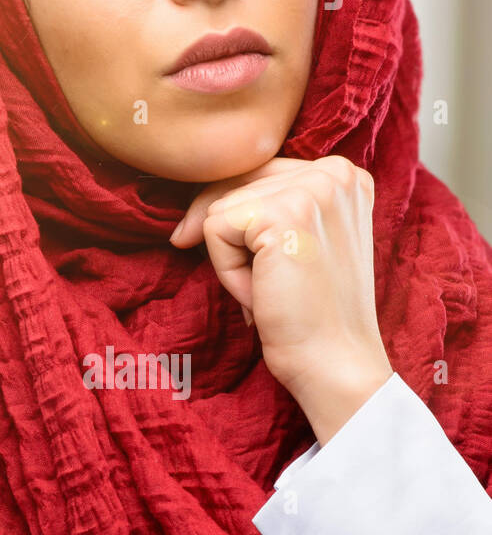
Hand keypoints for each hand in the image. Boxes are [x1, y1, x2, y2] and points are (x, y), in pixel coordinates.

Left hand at [170, 155, 393, 444]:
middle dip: (235, 243)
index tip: (260, 264)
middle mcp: (334, 172)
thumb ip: (265, 204)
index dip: (237, 220)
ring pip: (220, 209)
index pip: (254, 171)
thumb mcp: (296, 240)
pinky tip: (264, 293)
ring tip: (275, 288)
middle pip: (232, 185)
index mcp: (342, 174)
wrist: (333, 363)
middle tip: (275, 285)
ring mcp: (312, 189)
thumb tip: (191, 208)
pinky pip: (214, 230)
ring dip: (232, 259)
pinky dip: (227, 270)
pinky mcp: (282, 214)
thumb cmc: (309, 309)